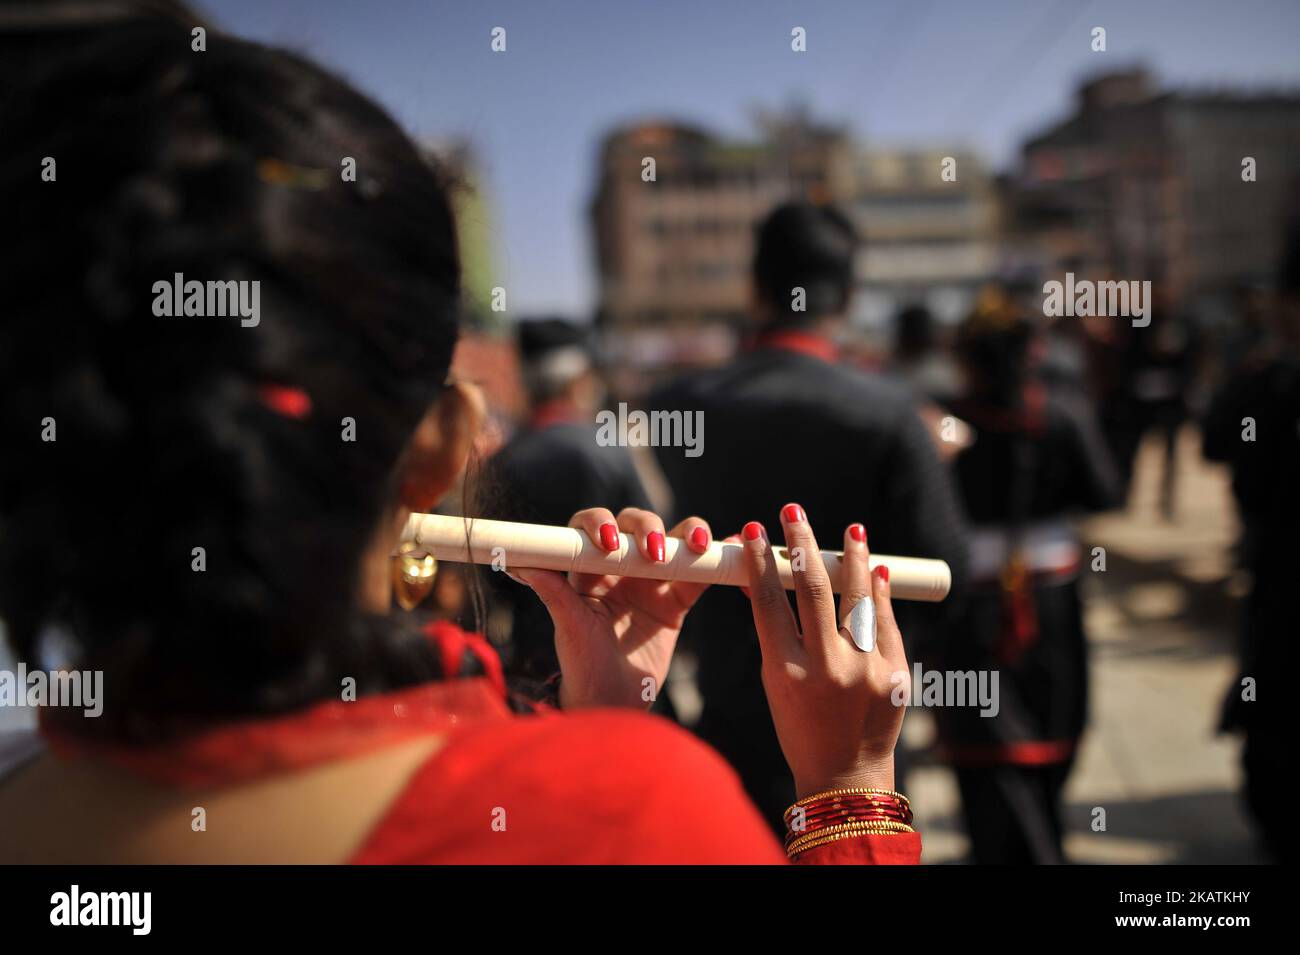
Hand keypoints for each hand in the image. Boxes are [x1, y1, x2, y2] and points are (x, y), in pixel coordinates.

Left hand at [510, 507, 712, 709]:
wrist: (615, 706)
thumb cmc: (584, 668)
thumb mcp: (570, 630)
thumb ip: (553, 594)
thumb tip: (518, 563)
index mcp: (587, 569)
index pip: (591, 526)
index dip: (600, 523)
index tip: (609, 543)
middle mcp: (618, 567)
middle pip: (636, 524)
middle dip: (648, 527)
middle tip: (653, 553)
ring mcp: (650, 581)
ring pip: (672, 539)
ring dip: (687, 533)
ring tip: (695, 546)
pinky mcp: (676, 601)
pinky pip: (699, 573)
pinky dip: (715, 559)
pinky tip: (729, 548)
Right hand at [740, 505, 906, 796]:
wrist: (845, 777)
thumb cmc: (799, 726)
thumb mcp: (774, 681)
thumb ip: (772, 631)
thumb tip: (763, 577)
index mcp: (786, 673)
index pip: (769, 601)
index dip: (762, 560)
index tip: (756, 529)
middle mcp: (827, 669)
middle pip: (812, 589)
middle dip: (802, 543)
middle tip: (793, 512)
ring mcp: (866, 671)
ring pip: (858, 598)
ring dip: (853, 558)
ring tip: (851, 531)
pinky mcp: (897, 675)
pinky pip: (886, 623)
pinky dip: (880, 594)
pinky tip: (876, 571)